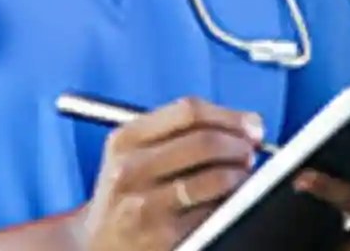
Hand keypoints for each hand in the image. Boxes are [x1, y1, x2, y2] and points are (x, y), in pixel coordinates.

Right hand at [82, 97, 263, 250]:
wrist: (98, 244)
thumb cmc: (128, 194)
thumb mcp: (133, 154)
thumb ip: (178, 132)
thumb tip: (246, 124)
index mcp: (124, 140)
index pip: (188, 112)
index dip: (229, 116)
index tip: (250, 124)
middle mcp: (131, 169)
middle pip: (205, 141)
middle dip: (240, 145)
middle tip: (250, 152)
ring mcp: (147, 204)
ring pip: (215, 177)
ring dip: (241, 175)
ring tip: (242, 177)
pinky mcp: (165, 236)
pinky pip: (215, 212)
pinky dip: (232, 204)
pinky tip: (229, 203)